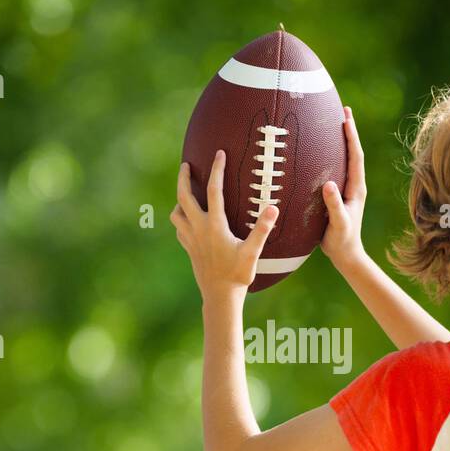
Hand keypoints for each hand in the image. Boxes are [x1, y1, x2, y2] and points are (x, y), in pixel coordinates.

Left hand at [171, 150, 278, 302]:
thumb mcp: (253, 251)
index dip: (217, 170)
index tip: (219, 153)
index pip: (214, 191)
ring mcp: (190, 238)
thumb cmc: (238, 274)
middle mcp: (198, 229)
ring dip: (179, 200)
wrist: (219, 296)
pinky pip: (179, 228)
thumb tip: (273, 207)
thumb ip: (262, 228)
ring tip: (187, 194)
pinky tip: (189, 219)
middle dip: (184, 178)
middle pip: (184, 196)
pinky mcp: (188, 248)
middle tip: (186, 165)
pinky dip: (181, 218)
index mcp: (214, 225)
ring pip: (176, 212)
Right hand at [319, 106, 367, 269]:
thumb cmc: (341, 241)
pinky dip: (332, 155)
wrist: (346, 254)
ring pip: (345, 158)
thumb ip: (334, 205)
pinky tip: (321, 151)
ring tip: (334, 122)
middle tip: (343, 109)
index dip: (351, 136)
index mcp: (356, 188)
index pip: (355, 156)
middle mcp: (354, 185)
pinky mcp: (339, 194)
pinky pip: (336, 168)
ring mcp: (347, 189)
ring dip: (341, 140)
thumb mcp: (338, 224)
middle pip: (353, 152)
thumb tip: (328, 184)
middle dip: (349, 130)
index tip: (346, 118)